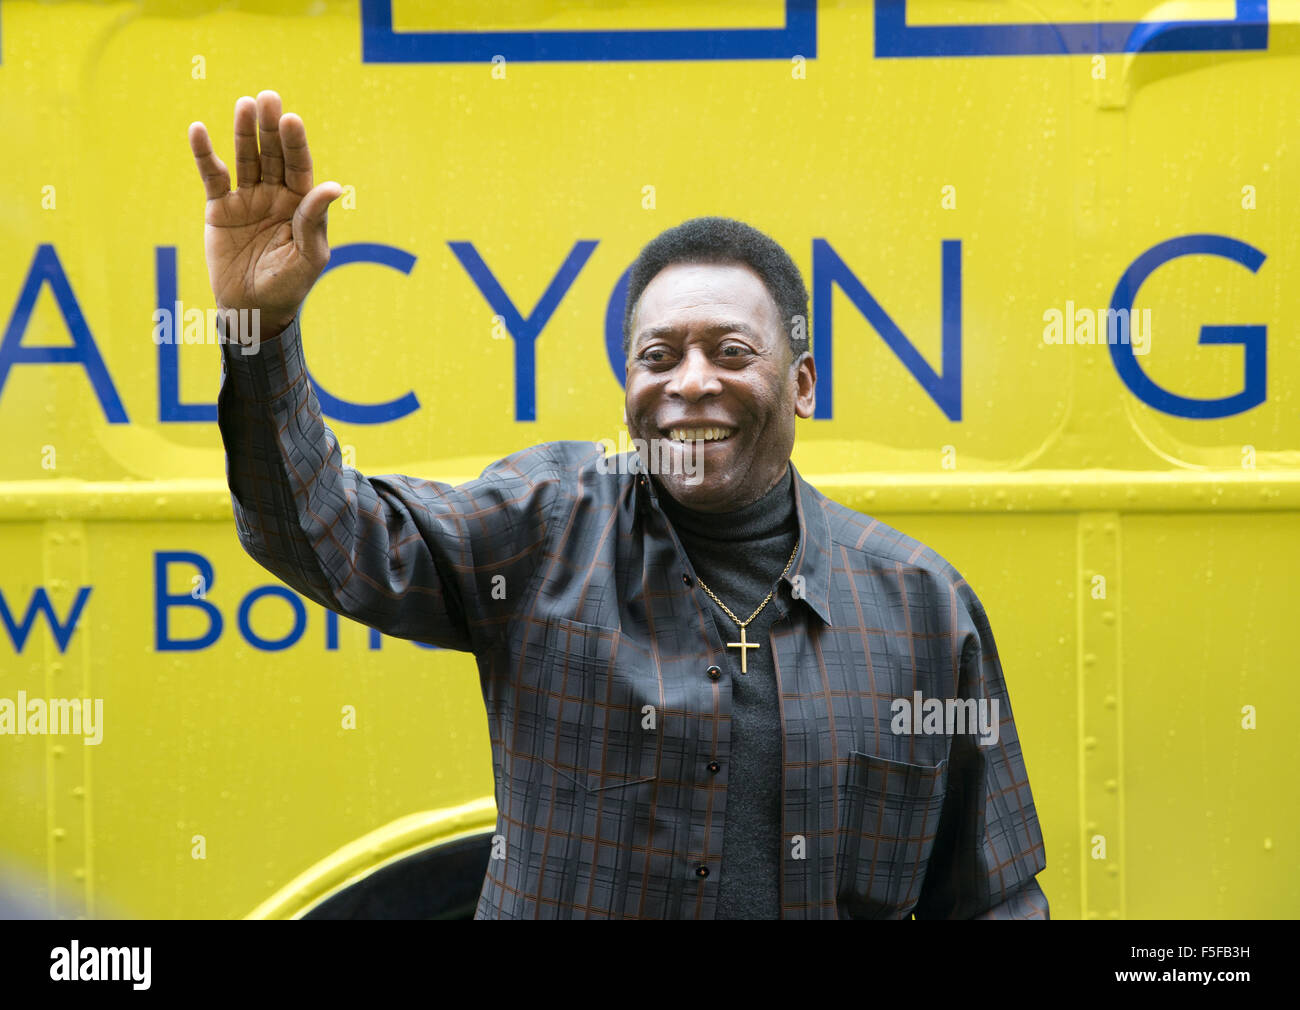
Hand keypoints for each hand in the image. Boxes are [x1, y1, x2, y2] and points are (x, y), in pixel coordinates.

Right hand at [188, 90, 341, 337]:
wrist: (253, 310)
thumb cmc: (289, 285)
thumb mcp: (308, 256)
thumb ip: (315, 220)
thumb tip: (334, 186)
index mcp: (301, 205)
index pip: (300, 168)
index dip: (296, 144)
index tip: (292, 120)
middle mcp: (275, 196)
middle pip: (273, 155)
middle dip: (270, 128)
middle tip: (268, 98)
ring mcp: (247, 198)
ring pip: (245, 159)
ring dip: (243, 132)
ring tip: (244, 104)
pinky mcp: (220, 207)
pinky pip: (212, 176)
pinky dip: (204, 154)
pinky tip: (198, 130)